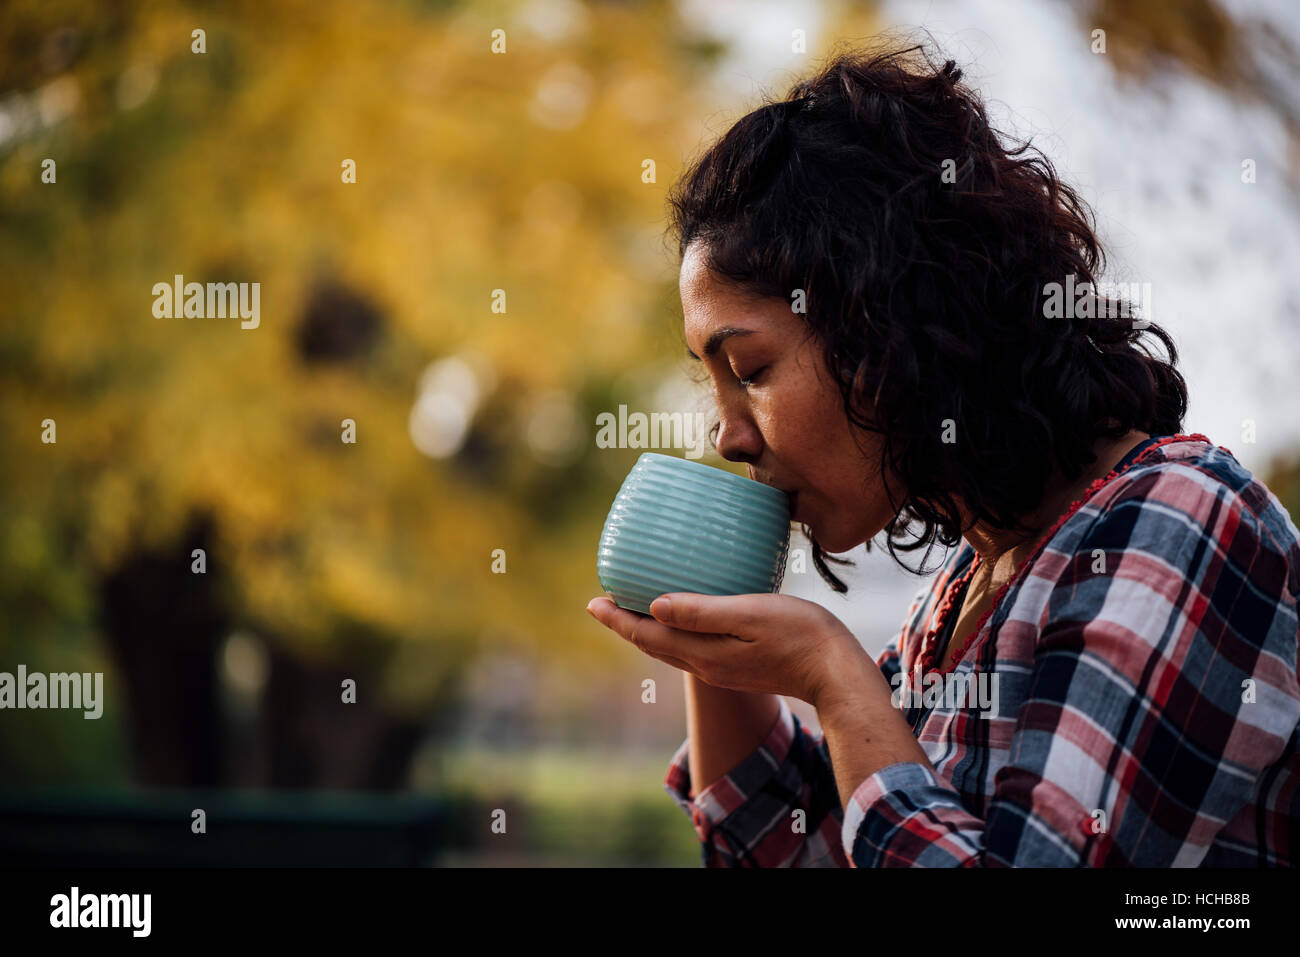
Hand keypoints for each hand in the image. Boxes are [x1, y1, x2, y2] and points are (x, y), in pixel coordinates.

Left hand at [585, 591, 864, 707]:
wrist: (837, 673)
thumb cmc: (800, 635)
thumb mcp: (750, 615)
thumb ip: (702, 612)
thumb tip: (655, 605)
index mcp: (704, 653)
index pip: (648, 635)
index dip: (617, 619)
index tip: (592, 602)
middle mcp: (706, 665)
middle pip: (654, 644)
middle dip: (626, 624)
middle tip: (602, 603)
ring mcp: (723, 669)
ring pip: (672, 648)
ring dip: (648, 630)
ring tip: (634, 608)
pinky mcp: (739, 666)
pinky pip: (693, 648)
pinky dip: (675, 632)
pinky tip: (684, 618)